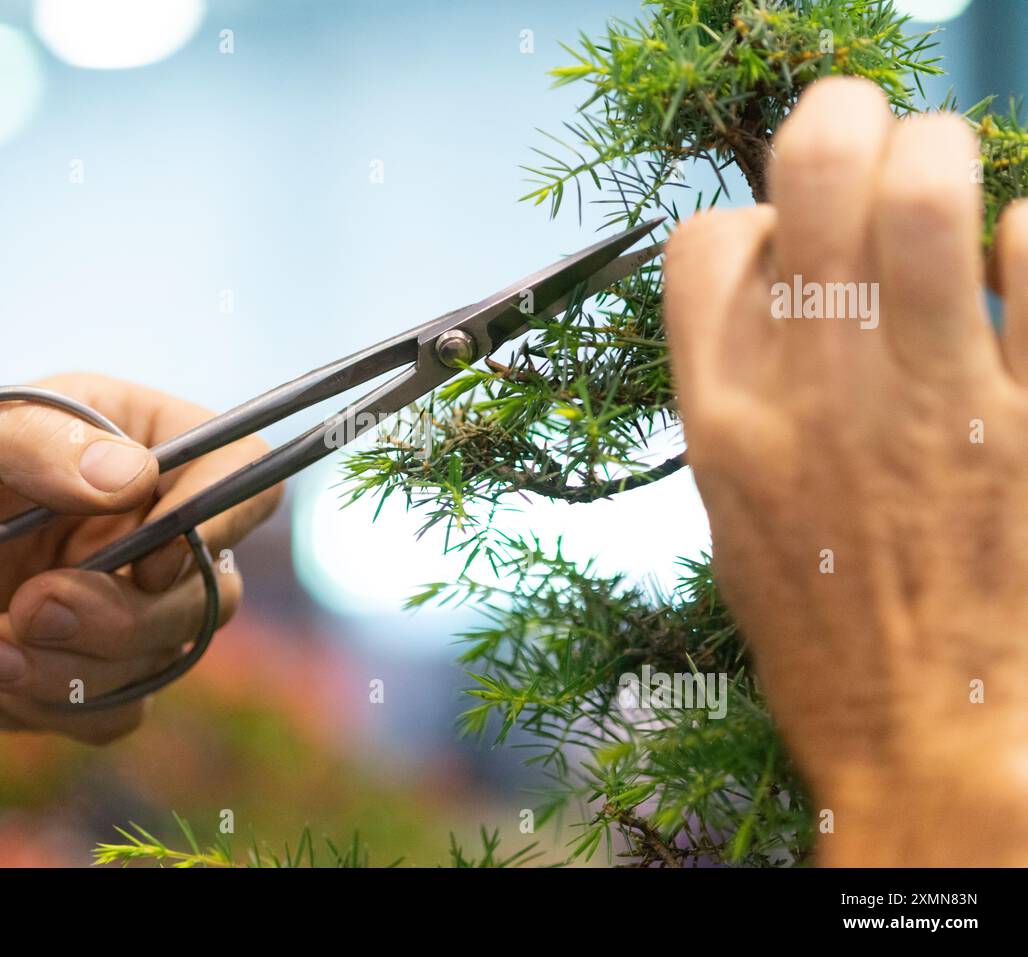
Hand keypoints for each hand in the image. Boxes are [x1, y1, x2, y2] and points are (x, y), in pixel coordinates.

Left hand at [0, 371, 278, 841]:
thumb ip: (27, 436)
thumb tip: (135, 480)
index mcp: (117, 435)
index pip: (234, 463)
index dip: (222, 510)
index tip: (152, 552)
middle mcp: (134, 518)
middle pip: (216, 580)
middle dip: (121, 609)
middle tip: (31, 605)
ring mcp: (117, 599)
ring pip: (172, 653)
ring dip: (76, 660)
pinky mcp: (91, 673)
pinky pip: (122, 709)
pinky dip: (52, 701)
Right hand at [664, 77, 1027, 864]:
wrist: (931, 751)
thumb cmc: (828, 642)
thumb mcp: (736, 519)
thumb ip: (743, 396)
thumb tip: (785, 289)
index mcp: (727, 419)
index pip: (710, 240)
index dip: (751, 218)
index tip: (788, 248)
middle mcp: (818, 393)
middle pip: (815, 170)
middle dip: (843, 119)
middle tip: (871, 136)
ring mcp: (930, 404)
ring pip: (932, 191)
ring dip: (943, 154)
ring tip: (951, 180)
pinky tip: (1018, 261)